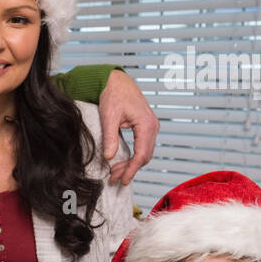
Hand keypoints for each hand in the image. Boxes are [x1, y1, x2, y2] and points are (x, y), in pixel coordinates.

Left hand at [97, 69, 157, 185]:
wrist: (117, 82)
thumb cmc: (114, 95)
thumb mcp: (109, 117)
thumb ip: (110, 138)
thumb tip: (109, 157)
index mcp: (146, 124)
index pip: (141, 154)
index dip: (132, 169)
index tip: (122, 179)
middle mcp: (152, 126)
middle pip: (145, 156)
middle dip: (130, 169)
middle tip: (114, 178)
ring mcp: (151, 127)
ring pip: (145, 153)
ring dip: (131, 164)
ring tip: (115, 172)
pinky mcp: (146, 127)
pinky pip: (143, 146)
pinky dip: (134, 156)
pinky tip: (122, 162)